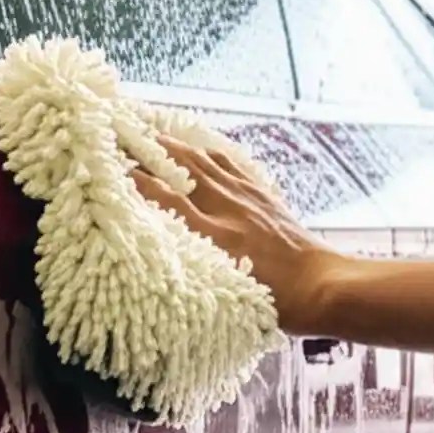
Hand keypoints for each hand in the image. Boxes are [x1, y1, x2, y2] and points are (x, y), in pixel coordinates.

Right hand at [131, 135, 345, 333]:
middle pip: (181, 168)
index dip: (135, 179)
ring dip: (175, 145)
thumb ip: (193, 264)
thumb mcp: (225, 288)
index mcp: (214, 234)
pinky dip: (210, 153)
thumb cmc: (275, 300)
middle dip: (150, 148)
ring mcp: (247, 198)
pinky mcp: (263, 197)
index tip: (110, 165)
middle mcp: (227, 209)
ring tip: (151, 132)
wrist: (323, 287)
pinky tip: (199, 148)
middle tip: (123, 132)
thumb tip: (160, 247)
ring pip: (204, 161)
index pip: (164, 196)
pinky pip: (231, 166)